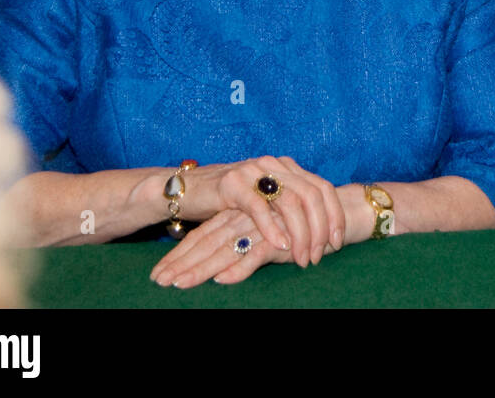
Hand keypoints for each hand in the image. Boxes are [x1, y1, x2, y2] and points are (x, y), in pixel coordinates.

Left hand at [150, 208, 297, 287]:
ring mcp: (262, 226)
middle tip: (159, 282)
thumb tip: (220, 275)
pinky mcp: (282, 237)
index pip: (203, 235)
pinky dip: (240, 267)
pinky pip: (257, 254)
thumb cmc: (300, 226)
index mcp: (238, 214)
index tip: (158, 275)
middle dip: (182, 263)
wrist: (336, 211)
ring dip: (202, 268)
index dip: (180, 255)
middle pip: (208, 242)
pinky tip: (223, 279)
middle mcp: (246, 218)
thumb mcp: (266, 238)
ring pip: (226, 248)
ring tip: (180, 284)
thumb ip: (243, 250)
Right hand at [178, 155, 346, 268]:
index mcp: (287, 166)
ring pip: (290, 201)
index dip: (334, 215)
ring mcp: (254, 171)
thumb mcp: (267, 200)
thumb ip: (291, 206)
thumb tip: (323, 229)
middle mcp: (274, 164)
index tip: (338, 241)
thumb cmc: (231, 201)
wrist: (189, 190)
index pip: (322, 187)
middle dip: (320, 228)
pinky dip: (273, 229)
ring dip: (300, 233)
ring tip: (302, 257)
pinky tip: (281, 246)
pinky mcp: (233, 184)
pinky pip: (259, 207)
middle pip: (311, 195)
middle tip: (319, 255)